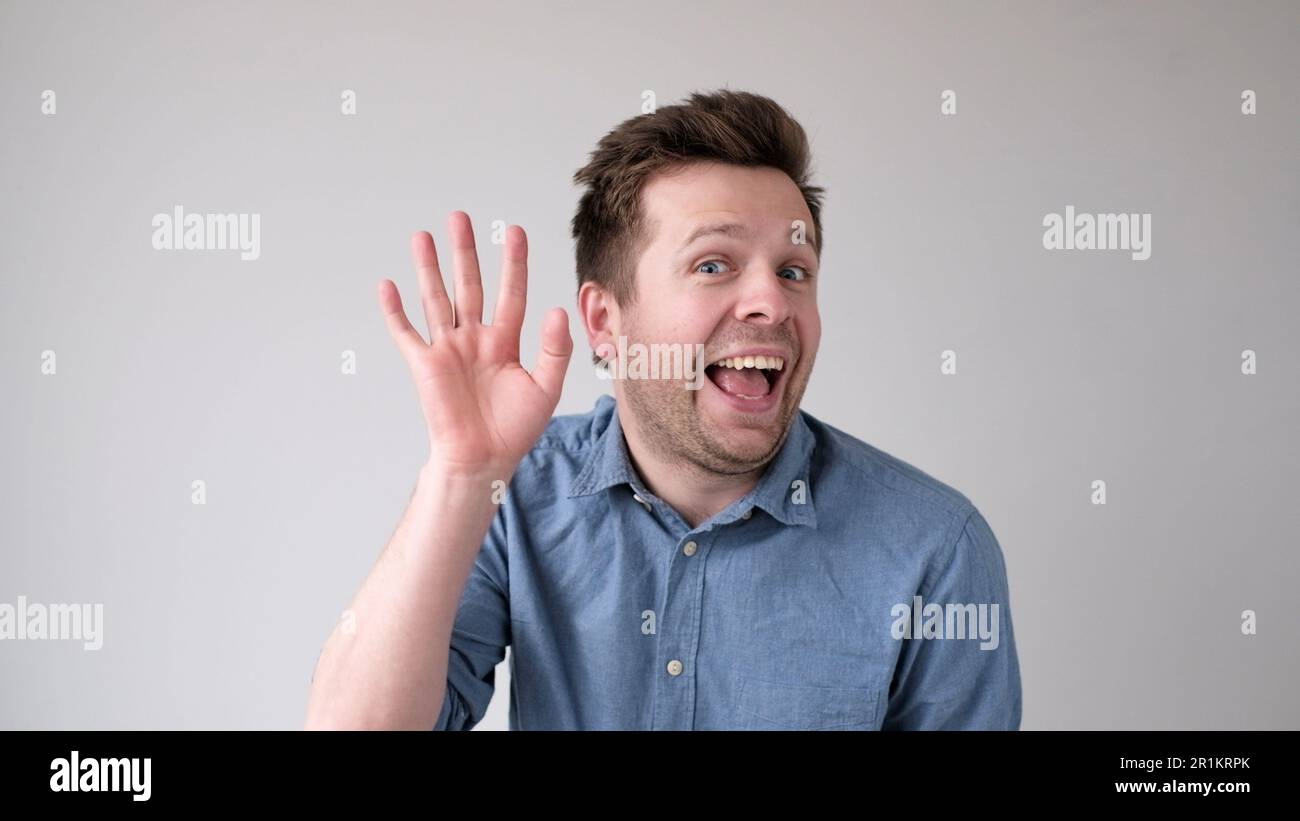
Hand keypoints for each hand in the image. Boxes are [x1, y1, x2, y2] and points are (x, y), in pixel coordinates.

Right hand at [377, 212, 572, 474]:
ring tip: (423, 235)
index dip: (513, 263)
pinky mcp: (425, 365)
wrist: (484, 461)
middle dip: (465, 252)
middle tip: (460, 217)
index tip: (515, 231)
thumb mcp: (546, 387)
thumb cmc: (515, 429)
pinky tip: (388, 286)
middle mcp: (474, 339)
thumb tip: (557, 309)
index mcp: (504, 342)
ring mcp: (448, 350)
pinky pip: (407, 333)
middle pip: (469, 285)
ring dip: (429, 268)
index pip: (510, 292)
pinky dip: (395, 311)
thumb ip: (555, 349)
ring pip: (437, 299)